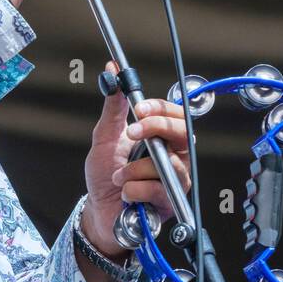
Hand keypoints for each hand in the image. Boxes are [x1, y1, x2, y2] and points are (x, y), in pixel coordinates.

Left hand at [81, 60, 192, 256]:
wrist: (98, 209)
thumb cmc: (105, 174)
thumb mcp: (104, 138)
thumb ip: (113, 109)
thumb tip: (111, 72)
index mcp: (163, 138)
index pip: (176, 115)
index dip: (161, 109)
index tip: (140, 108)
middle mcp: (175, 156)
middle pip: (183, 133)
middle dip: (156, 129)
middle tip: (131, 134)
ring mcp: (175, 180)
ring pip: (166, 164)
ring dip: (133, 169)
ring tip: (118, 177)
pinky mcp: (169, 202)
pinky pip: (155, 189)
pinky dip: (132, 190)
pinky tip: (126, 194)